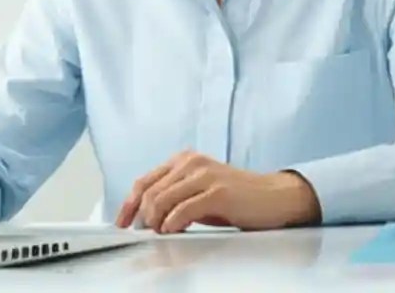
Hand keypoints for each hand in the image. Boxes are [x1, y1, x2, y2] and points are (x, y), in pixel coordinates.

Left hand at [114, 150, 321, 233]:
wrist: (273, 197)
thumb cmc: (236, 198)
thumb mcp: (199, 192)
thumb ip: (175, 197)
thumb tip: (147, 217)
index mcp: (183, 160)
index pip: (144, 181)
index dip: (128, 204)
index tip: (122, 222)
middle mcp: (191, 163)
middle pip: (149, 191)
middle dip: (140, 216)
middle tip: (142, 233)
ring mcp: (204, 175)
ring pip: (162, 199)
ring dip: (154, 221)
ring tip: (159, 233)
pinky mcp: (217, 191)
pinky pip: (183, 209)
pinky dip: (172, 223)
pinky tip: (172, 231)